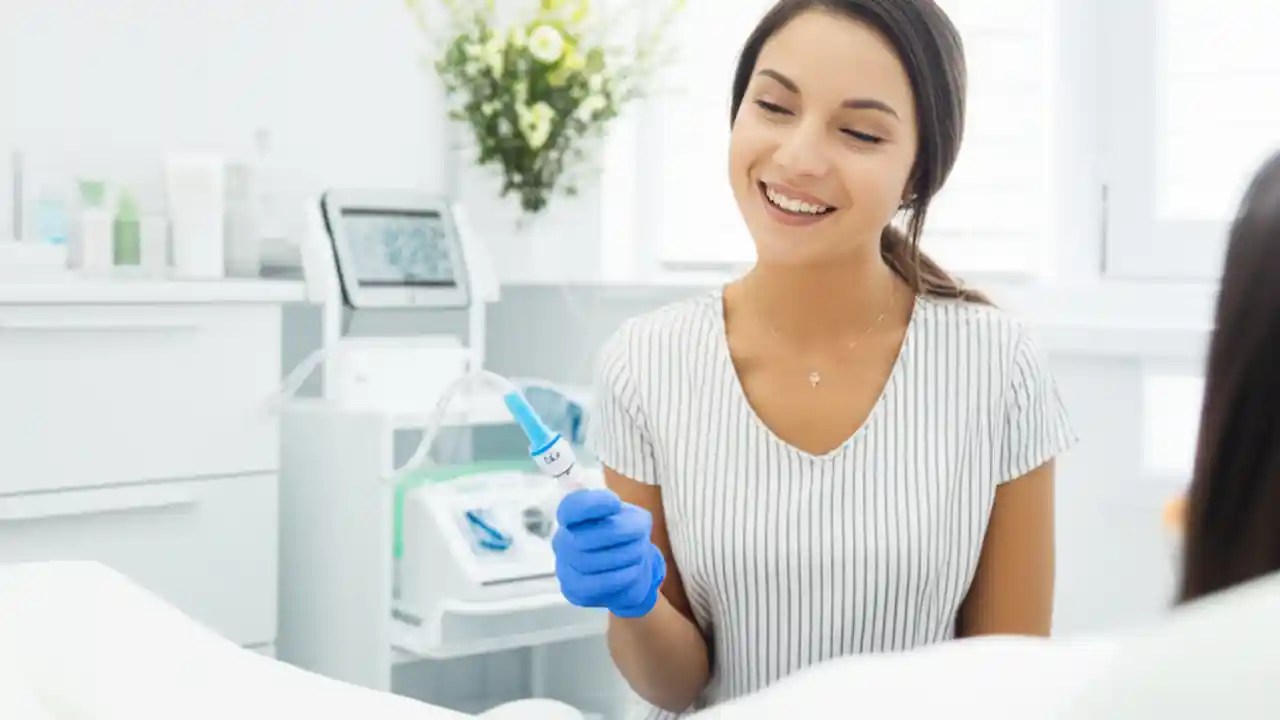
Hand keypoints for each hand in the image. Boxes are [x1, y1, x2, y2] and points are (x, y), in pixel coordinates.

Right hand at [551, 488, 665, 617]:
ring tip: (638, 553)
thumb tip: (619, 527)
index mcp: (572, 515)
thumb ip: (628, 520)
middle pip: (582, 538)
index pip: (570, 508)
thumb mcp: (633, 520)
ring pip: (587, 562)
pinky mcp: (573, 589)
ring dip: (621, 557)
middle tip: (639, 536)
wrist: (629, 568)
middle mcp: (563, 539)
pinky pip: (593, 585)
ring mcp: (564, 565)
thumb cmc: (626, 537)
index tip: (615, 503)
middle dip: (617, 536)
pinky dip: (617, 577)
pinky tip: (631, 571)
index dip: (590, 505)